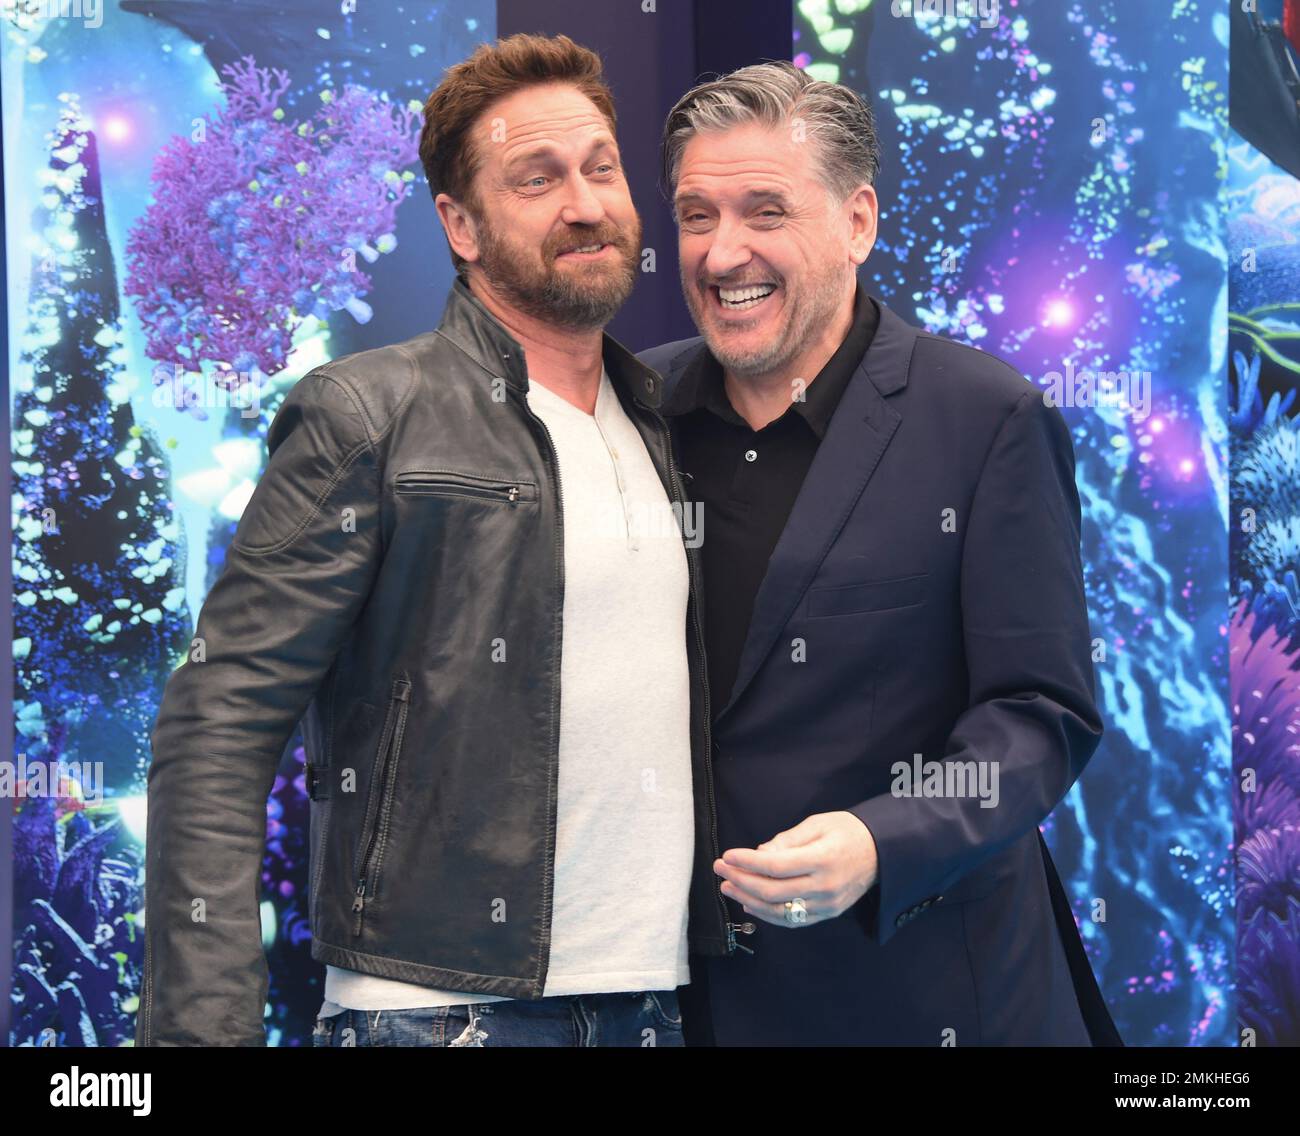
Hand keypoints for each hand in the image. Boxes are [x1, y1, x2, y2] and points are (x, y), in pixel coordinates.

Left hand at [714, 811, 878, 927]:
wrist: (882, 852)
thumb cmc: (848, 832)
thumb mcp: (817, 824)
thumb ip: (786, 840)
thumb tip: (759, 855)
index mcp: (823, 859)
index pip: (776, 866)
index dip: (747, 863)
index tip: (727, 855)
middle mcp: (825, 886)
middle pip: (773, 891)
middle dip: (741, 881)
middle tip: (720, 870)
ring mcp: (827, 904)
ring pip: (780, 911)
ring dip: (749, 901)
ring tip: (728, 888)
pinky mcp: (827, 913)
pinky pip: (793, 920)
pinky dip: (768, 915)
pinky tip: (750, 905)